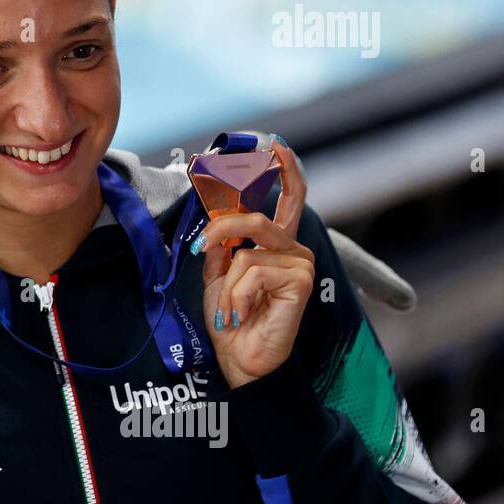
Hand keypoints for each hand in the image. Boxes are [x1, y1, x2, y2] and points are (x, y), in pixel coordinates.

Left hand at [194, 139, 314, 388]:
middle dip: (223, 229)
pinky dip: (237, 295)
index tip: (275, 145)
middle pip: (255, 217)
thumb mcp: (217, 274)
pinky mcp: (300, 279)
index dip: (284, 169)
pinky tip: (243, 314)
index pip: (287, 198)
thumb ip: (221, 243)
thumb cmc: (230, 318)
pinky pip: (252, 270)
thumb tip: (214, 211)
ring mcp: (300, 262)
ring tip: (230, 310)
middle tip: (203, 248)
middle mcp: (292, 248)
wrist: (240, 359)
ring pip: (246, 251)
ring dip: (227, 284)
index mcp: (275, 243)